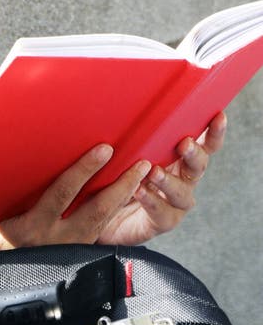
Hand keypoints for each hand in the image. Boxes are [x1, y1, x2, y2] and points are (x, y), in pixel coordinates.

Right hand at [0, 144, 151, 259]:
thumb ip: (3, 189)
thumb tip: (11, 150)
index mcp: (28, 226)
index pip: (62, 194)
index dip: (84, 171)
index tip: (104, 150)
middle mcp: (51, 241)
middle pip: (95, 211)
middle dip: (120, 186)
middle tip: (140, 164)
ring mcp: (64, 254)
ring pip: (102, 225)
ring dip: (123, 200)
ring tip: (142, 178)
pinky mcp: (70, 260)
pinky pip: (97, 237)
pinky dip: (114, 217)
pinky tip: (128, 202)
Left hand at [97, 112, 226, 245]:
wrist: (104, 211)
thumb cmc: (117, 173)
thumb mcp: (125, 150)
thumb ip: (134, 133)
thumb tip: (129, 103)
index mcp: (179, 158)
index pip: (203, 144)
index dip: (212, 132)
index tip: (218, 116)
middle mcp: (183, 179)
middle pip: (198, 165)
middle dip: (194, 154)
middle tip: (184, 144)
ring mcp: (175, 202)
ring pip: (182, 192)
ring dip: (169, 181)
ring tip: (154, 172)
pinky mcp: (162, 221)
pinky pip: (161, 212)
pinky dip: (151, 200)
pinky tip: (139, 190)